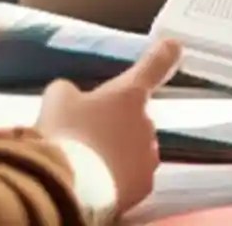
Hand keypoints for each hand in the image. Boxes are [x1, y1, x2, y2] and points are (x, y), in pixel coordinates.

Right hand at [36, 39, 181, 213]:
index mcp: (129, 95)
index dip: (163, 54)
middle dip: (115, 127)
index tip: (174, 45)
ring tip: (87, 165)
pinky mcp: (144, 185)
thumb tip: (70, 93)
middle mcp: (147, 122)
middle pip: (134, 119)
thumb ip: (68, 92)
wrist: (69, 185)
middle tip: (85, 139)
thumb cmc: (64, 134)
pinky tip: (95, 184)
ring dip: (117, 153)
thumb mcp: (57, 102)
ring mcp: (148, 154)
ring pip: (135, 149)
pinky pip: (132, 176)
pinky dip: (117, 179)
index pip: (153, 66)